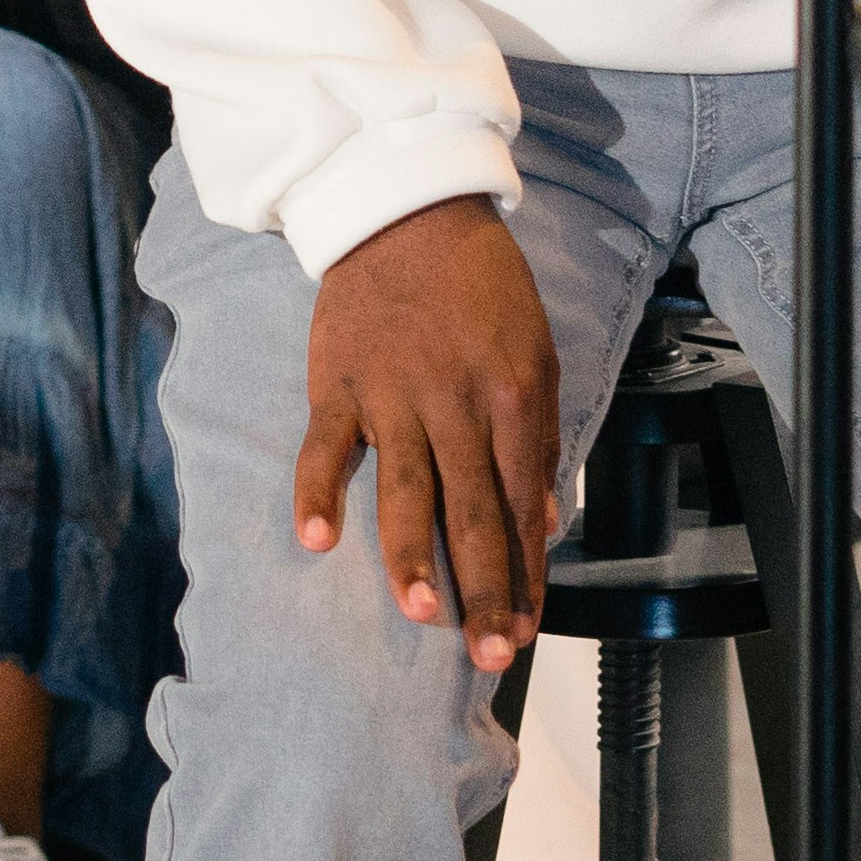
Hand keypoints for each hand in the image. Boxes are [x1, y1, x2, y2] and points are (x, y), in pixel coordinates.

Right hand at [294, 196, 561, 672]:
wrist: (407, 209)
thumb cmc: (480, 286)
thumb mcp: (533, 352)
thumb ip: (534, 437)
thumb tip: (542, 518)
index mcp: (513, 397)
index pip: (523, 501)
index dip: (527, 570)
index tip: (527, 627)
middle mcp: (456, 403)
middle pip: (474, 510)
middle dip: (485, 586)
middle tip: (489, 650)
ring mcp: (393, 394)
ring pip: (406, 488)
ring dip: (413, 555)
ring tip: (420, 612)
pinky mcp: (339, 382)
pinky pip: (326, 446)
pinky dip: (319, 492)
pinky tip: (318, 540)